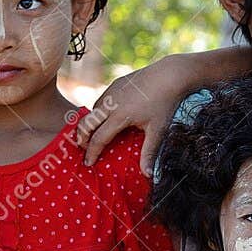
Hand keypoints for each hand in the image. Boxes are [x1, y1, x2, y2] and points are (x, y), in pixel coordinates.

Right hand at [72, 58, 186, 171]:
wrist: (169, 74)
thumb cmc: (165, 103)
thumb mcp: (157, 130)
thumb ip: (149, 153)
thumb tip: (148, 175)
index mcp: (119, 116)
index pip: (99, 138)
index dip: (92, 152)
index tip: (88, 163)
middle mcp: (111, 103)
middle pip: (87, 123)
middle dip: (81, 138)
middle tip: (83, 149)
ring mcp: (112, 91)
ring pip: (92, 111)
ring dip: (88, 124)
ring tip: (90, 136)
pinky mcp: (115, 84)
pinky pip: (100, 101)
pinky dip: (97, 112)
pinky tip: (103, 119)